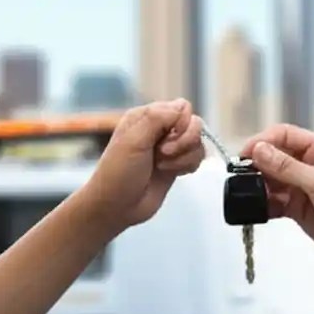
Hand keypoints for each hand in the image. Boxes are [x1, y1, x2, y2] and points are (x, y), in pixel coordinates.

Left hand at [82, 99, 205, 231]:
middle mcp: (159, 129)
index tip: (167, 139)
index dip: (181, 123)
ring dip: (183, 156)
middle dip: (183, 141)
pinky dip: (188, 165)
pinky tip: (172, 173)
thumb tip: (182, 109)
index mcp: (145, 117)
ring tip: (162, 166)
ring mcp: (169, 148)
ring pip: (197, 142)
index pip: (181, 107)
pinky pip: (197, 158)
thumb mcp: (133, 140)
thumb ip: (157, 118)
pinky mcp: (176, 165)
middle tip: (162, 154)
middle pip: (194, 124)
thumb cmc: (118, 173)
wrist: (116, 206)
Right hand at [240, 123, 313, 263]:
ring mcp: (301, 188)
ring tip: (252, 196)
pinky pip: (273, 203)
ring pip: (271, 181)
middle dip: (257, 166)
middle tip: (243, 177)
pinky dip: (265, 206)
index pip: (282, 135)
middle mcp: (308, 165)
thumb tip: (258, 150)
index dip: (262, 142)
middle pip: (272, 158)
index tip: (245, 155)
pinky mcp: (297, 209)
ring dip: (259, 187)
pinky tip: (261, 210)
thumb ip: (286, 167)